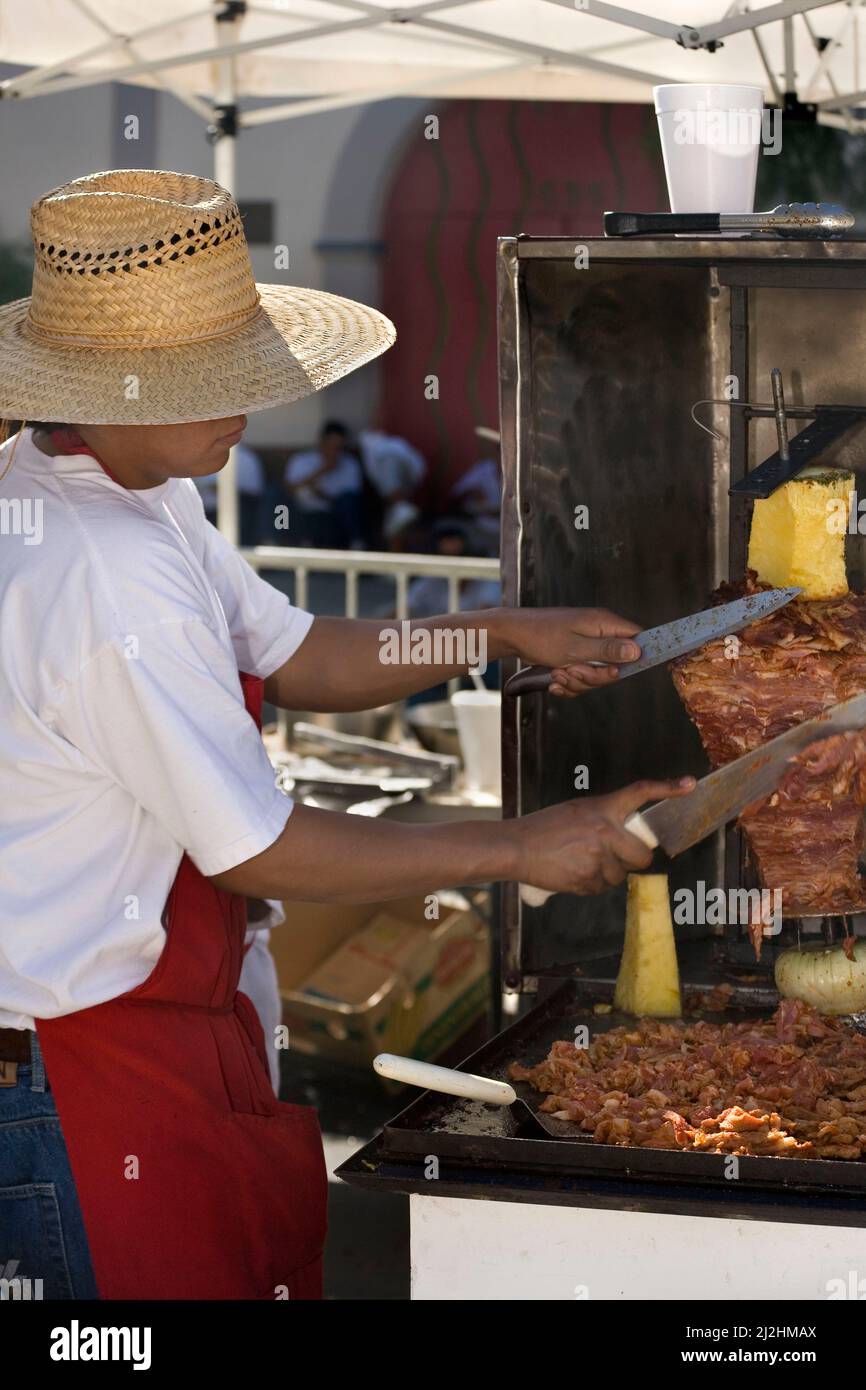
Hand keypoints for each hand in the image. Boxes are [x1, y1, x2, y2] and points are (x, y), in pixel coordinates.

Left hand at [501, 606, 641, 696]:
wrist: (512, 636)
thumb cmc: (541, 637)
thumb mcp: (576, 648)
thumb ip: (608, 650)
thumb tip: (637, 651)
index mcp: (604, 624)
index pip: (637, 639)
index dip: (634, 658)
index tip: (616, 671)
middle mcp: (599, 633)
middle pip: (616, 665)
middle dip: (594, 676)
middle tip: (574, 671)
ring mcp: (587, 646)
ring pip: (597, 674)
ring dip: (577, 682)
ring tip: (558, 674)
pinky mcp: (576, 657)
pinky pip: (582, 677)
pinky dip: (569, 683)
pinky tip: (554, 681)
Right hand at [513, 778, 694, 895]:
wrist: (516, 847)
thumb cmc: (543, 827)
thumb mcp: (576, 810)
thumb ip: (602, 818)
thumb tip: (622, 831)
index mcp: (602, 809)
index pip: (640, 793)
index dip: (667, 788)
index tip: (689, 785)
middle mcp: (605, 832)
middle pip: (642, 855)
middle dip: (633, 860)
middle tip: (616, 857)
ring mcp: (597, 858)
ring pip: (620, 875)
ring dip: (607, 874)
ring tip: (581, 863)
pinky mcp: (587, 880)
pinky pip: (601, 888)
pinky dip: (591, 884)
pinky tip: (573, 873)